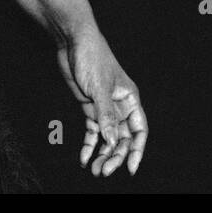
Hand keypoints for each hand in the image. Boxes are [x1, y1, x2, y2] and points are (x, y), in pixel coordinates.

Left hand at [56, 24, 147, 176]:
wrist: (73, 41)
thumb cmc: (92, 58)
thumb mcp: (99, 88)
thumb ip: (105, 115)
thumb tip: (111, 141)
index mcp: (130, 100)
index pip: (139, 131)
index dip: (136, 151)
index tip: (130, 168)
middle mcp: (119, 106)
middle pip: (121, 137)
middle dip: (114, 155)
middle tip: (104, 171)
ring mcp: (103, 106)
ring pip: (107, 136)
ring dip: (102, 153)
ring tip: (94, 170)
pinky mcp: (88, 105)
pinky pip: (92, 129)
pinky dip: (89, 143)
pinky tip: (84, 157)